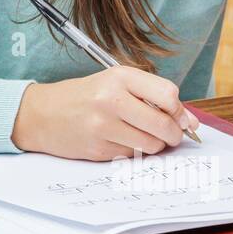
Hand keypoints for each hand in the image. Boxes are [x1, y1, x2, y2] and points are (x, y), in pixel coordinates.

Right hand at [11, 66, 198, 159]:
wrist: (42, 114)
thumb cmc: (84, 96)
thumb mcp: (115, 83)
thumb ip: (151, 96)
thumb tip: (190, 122)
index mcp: (119, 77)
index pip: (168, 95)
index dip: (181, 111)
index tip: (182, 119)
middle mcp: (111, 99)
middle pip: (163, 124)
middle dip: (173, 135)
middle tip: (170, 135)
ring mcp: (103, 126)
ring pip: (151, 145)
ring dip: (153, 145)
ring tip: (140, 135)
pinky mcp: (98, 148)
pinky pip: (132, 156)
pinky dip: (132, 152)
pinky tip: (118, 141)